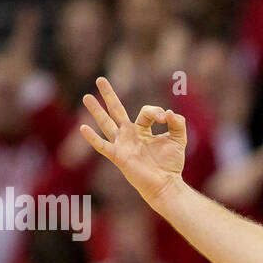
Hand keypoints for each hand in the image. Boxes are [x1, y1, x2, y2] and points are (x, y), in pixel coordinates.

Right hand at [81, 77, 186, 207]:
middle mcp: (129, 135)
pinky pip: (103, 146)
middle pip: (116, 111)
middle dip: (109, 95)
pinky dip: (93, 138)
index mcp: (142, 130)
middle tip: (101, 79)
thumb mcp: (179, 139)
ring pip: (106, 124)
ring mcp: (122, 145)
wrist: (166, 184)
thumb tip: (169, 113)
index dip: (155, 112)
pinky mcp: (119, 156)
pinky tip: (83, 128)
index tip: (165, 118)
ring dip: (96, 111)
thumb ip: (178, 123)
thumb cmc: (171, 164)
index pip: (145, 112)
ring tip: (86, 96)